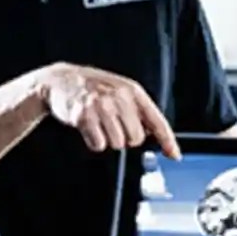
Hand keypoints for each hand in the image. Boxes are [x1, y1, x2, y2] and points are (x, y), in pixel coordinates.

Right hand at [37, 62, 180, 158]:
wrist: (61, 80)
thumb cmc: (95, 88)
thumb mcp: (121, 91)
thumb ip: (138, 111)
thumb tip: (155, 136)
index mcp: (133, 91)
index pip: (157, 120)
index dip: (167, 140)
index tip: (175, 155)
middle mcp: (120, 97)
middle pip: (136, 138)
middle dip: (125, 137)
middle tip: (113, 125)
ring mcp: (102, 106)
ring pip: (117, 143)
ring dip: (108, 139)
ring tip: (99, 123)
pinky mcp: (85, 116)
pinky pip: (99, 145)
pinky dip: (94, 141)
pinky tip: (88, 127)